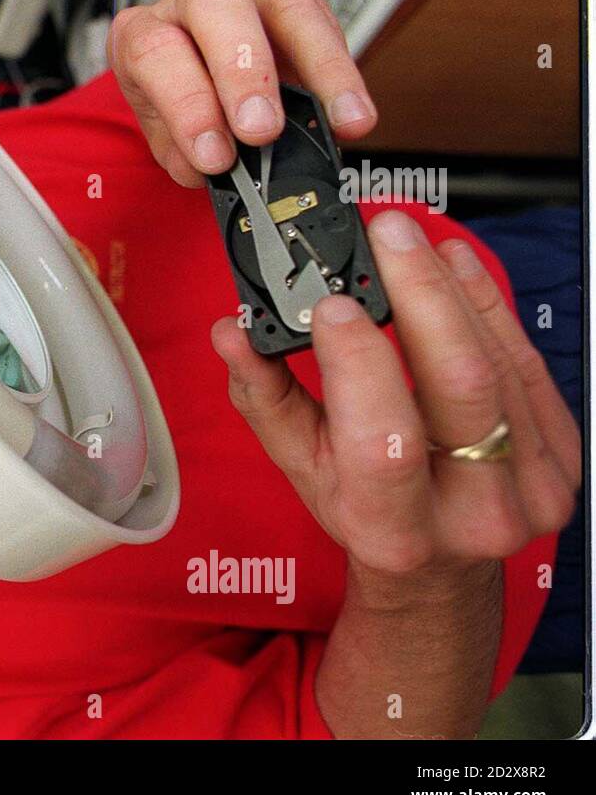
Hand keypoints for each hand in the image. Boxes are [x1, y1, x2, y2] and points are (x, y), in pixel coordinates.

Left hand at [109, 0, 377, 186]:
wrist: (197, 83)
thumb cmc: (178, 106)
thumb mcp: (167, 139)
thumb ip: (185, 156)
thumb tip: (217, 170)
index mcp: (142, 33)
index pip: (156, 55)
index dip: (188, 107)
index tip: (216, 157)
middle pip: (217, 7)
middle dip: (245, 73)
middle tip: (264, 130)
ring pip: (285, 5)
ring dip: (317, 66)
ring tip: (340, 120)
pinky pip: (322, 17)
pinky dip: (340, 66)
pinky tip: (351, 107)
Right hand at [210, 210, 580, 581]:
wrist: (441, 560)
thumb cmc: (364, 512)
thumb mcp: (301, 468)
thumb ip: (265, 398)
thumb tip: (231, 334)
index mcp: (395, 531)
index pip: (384, 443)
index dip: (358, 365)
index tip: (330, 303)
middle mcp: (476, 514)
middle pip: (460, 385)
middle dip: (421, 293)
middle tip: (383, 234)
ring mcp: (533, 484)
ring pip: (499, 361)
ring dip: (452, 286)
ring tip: (411, 240)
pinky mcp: (564, 451)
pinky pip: (527, 358)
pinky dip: (487, 301)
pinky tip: (454, 265)